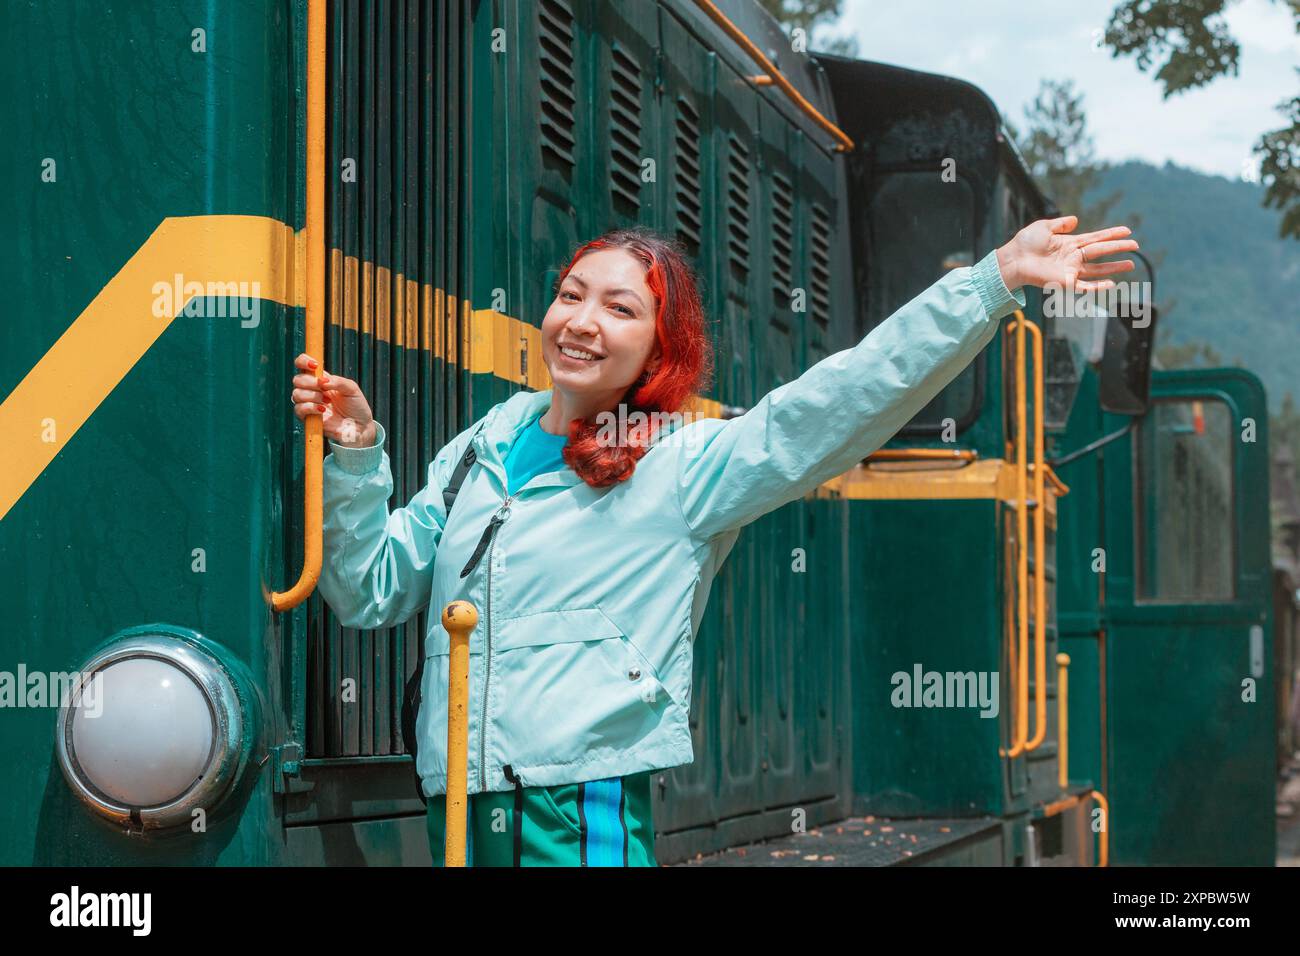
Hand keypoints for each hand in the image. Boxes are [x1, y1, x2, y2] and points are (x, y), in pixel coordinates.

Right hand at [291, 353, 376, 446]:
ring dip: (313, 396)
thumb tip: (322, 380)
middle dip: (310, 382)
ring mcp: (308, 403)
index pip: (302, 365)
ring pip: (296, 394)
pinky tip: (323, 410)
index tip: (314, 365)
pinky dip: (311, 407)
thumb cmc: (356, 406)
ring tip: (327, 402)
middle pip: (297, 379)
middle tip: (324, 388)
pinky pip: (299, 409)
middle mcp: (311, 390)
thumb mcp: (351, 389)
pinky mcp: (307, 418)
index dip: (303, 361)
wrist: (359, 426)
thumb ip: (338, 381)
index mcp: (320, 379)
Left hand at [996, 215, 1137, 292]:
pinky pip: (1085, 286)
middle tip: (1136, 245)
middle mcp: (1073, 257)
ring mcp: (1070, 271)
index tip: (1127, 231)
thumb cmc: (1025, 243)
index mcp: (1070, 244)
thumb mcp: (1044, 227)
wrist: (1013, 258)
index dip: (1111, 234)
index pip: (1095, 238)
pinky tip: (1112, 283)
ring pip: (1098, 270)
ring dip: (1114, 267)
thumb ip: (1060, 223)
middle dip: (1118, 248)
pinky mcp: (1064, 282)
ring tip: (1131, 264)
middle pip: (1101, 252)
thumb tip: (1075, 220)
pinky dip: (1098, 286)